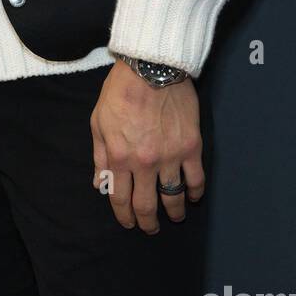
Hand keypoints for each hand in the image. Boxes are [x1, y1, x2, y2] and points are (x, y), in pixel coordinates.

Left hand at [90, 60, 203, 231]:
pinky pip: (196, 179)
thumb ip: (100, 155)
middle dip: (147, 222)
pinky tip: (192, 197)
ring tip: (173, 217)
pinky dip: (195, 193)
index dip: (124, 215)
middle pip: (147, 204)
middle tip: (150, 228)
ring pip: (173, 197)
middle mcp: (145, 162)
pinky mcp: (191, 147)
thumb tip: (99, 184)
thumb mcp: (99, 121)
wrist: (150, 67)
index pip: (120, 197)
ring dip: (173, 212)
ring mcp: (170, 156)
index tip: (128, 223)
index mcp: (119, 156)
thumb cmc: (120, 91)